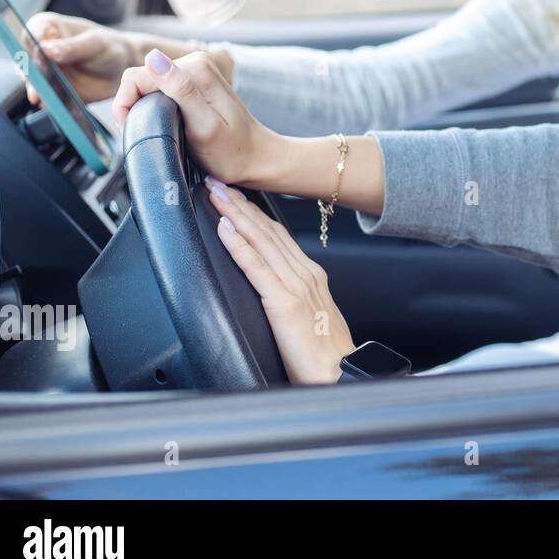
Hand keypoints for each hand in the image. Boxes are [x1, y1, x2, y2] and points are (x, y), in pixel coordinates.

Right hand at [23, 12, 142, 104]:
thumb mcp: (94, 44)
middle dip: (32, 75)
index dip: (34, 47)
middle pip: (29, 62)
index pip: (31, 35)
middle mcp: (41, 50)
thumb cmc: (109, 47)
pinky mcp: (53, 90)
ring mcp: (46, 72)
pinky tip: (55, 108)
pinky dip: (52, 104)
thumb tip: (45, 49)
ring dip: (38, 92)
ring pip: (35, 83)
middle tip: (38, 85)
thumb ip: (71, 47)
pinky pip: (49, 98)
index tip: (41, 57)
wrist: (124, 67)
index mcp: (48, 28)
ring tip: (42, 100)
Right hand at [112, 48, 283, 186]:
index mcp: (196, 68)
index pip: (137, 76)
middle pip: (140, 78)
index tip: (133, 129)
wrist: (256, 158)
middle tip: (148, 135)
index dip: (126, 104)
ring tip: (157, 133)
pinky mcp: (194, 82)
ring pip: (147, 84)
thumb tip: (154, 58)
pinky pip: (160, 89)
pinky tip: (165, 125)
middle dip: (134, 106)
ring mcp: (195, 71)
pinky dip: (154, 107)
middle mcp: (196, 62)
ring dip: (143, 108)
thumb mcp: (204, 125)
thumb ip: (181, 90)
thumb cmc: (232, 151)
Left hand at [206, 178, 354, 384]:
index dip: (255, 214)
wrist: (343, 376)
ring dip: (236, 215)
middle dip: (241, 205)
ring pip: (261, 241)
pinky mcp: (284, 303)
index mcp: (312, 277)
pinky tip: (225, 229)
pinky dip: (239, 245)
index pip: (279, 237)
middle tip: (217, 182)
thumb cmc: (327, 358)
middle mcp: (306, 275)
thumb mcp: (312, 320)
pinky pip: (256, 268)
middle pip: (268, 231)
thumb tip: (274, 297)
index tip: (236, 196)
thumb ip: (295, 302)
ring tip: (216, 195)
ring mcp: (296, 286)